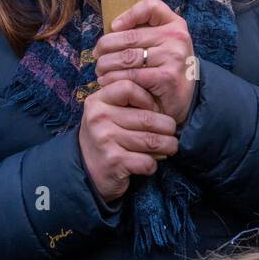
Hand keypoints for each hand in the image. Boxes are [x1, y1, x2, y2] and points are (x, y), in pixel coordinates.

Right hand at [78, 79, 178, 201]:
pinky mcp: (114, 161)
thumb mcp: (107, 113)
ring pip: (152, 140)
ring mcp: (105, 139)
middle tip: (172, 131)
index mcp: (97, 101)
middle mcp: (99, 118)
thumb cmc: (105, 137)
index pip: (129, 87)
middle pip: (147, 117)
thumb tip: (161, 98)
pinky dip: (154, 165)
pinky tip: (150, 164)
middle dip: (168, 127)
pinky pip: (147, 161)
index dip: (147, 97)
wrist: (86, 171)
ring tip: (170, 146)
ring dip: (168, 145)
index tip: (153, 108)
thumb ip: (126, 102)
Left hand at [94, 0, 197, 125]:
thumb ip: (145, 33)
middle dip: (106, 46)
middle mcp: (176, 37)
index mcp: (175, 25)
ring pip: (127, 56)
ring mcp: (173, 57)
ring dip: (106, 64)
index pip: (151, 7)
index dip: (129, 14)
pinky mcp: (166, 77)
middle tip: (97, 55)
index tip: (114, 26)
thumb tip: (112, 29)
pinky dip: (113, 78)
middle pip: (130, 36)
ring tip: (100, 70)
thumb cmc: (167, 69)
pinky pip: (131, 75)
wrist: (188, 100)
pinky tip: (106, 81)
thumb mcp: (164, 45)